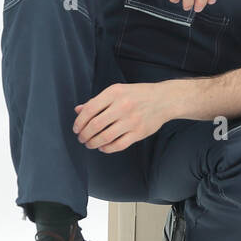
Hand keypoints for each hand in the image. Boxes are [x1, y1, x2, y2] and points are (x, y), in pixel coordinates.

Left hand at [72, 81, 186, 152]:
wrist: (164, 99)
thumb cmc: (138, 95)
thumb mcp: (117, 91)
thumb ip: (97, 101)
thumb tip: (78, 111)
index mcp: (114, 93)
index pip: (89, 110)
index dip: (79, 122)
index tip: (76, 128)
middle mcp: (123, 106)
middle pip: (95, 125)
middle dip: (84, 135)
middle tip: (81, 138)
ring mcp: (132, 120)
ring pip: (105, 137)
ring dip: (93, 143)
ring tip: (90, 144)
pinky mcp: (139, 132)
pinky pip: (118, 145)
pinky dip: (107, 148)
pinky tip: (103, 147)